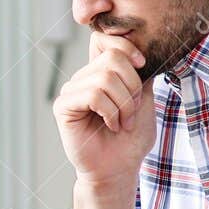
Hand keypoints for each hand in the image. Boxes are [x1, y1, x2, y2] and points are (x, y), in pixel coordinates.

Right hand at [53, 32, 156, 187]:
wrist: (119, 169)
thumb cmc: (131, 138)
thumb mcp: (145, 100)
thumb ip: (141, 74)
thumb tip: (143, 51)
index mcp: (101, 72)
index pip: (105, 39)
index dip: (127, 46)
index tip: (143, 65)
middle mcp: (84, 77)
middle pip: (113, 56)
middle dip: (133, 85)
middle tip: (134, 110)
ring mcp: (72, 90)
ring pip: (105, 77)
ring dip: (124, 104)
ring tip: (123, 122)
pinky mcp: (64, 106)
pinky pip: (93, 95)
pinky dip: (110, 112)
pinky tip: (110, 125)